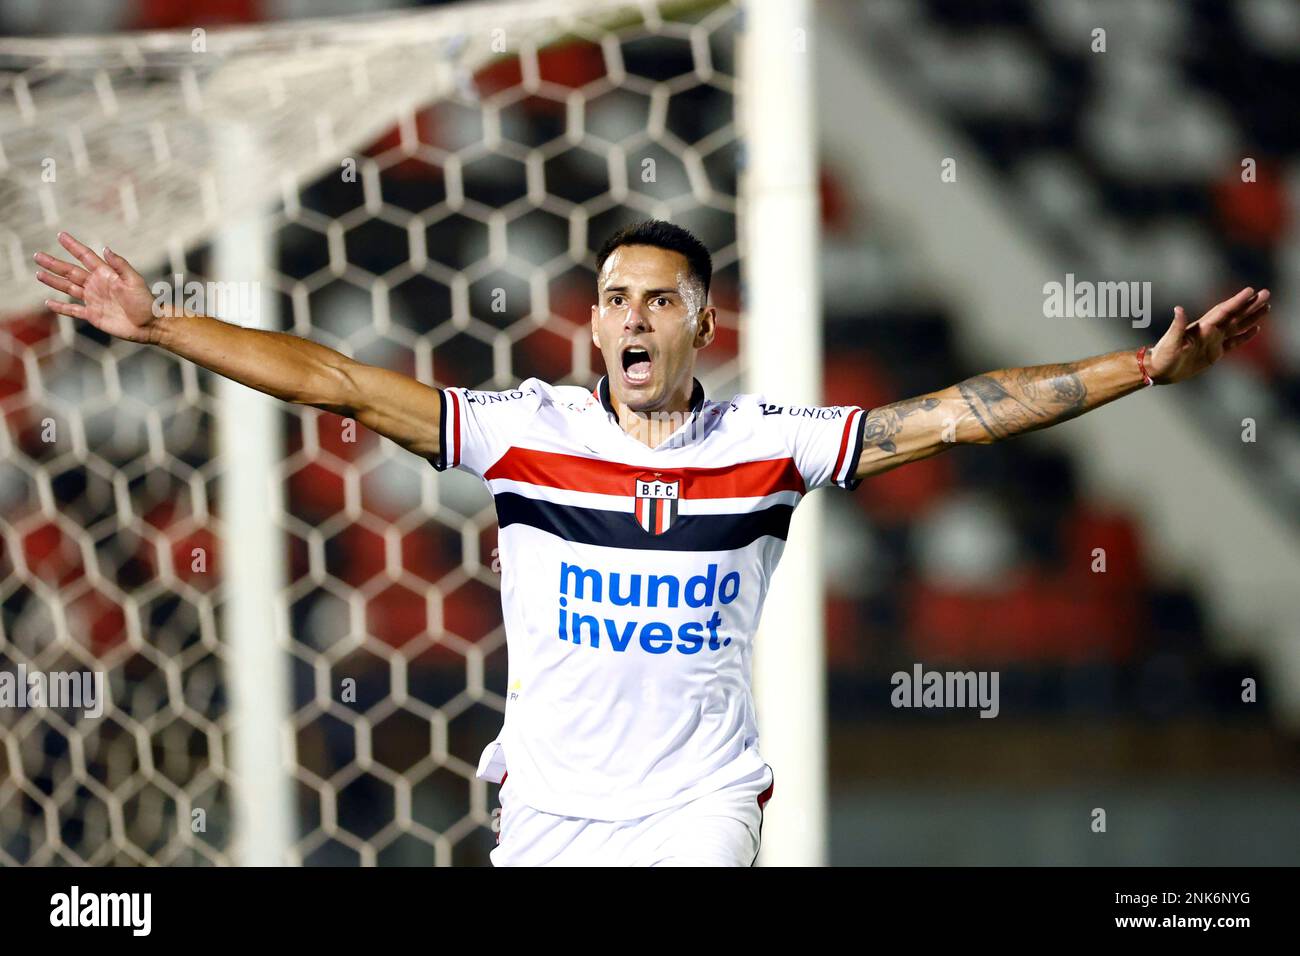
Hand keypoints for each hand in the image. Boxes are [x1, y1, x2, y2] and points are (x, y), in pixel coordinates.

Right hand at [35, 232, 161, 343]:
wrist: (150, 325)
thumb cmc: (146, 301)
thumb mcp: (134, 281)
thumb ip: (120, 265)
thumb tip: (106, 249)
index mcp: (106, 274)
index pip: (86, 257)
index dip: (73, 246)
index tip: (61, 235)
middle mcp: (96, 285)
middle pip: (70, 272)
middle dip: (54, 264)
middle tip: (37, 255)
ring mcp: (93, 300)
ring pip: (68, 288)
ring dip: (53, 281)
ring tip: (38, 273)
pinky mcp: (93, 315)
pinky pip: (73, 311)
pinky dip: (60, 307)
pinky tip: (48, 302)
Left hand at [1146, 286, 1271, 384]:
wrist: (1159, 370)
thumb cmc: (1163, 356)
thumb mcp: (1170, 341)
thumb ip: (1177, 326)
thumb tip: (1178, 308)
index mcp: (1202, 328)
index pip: (1224, 311)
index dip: (1237, 301)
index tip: (1251, 291)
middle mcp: (1210, 332)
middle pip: (1235, 315)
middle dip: (1250, 305)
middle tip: (1266, 293)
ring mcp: (1213, 341)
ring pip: (1237, 326)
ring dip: (1251, 317)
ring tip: (1266, 307)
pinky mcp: (1214, 353)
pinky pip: (1234, 342)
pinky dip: (1245, 335)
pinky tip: (1255, 329)